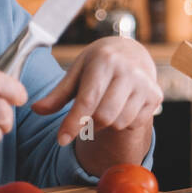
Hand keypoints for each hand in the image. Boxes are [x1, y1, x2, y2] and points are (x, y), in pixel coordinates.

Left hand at [30, 37, 161, 145]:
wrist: (131, 52)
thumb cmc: (98, 64)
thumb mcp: (76, 72)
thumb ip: (57, 94)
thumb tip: (36, 109)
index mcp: (104, 60)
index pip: (87, 100)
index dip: (73, 123)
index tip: (61, 140)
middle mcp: (128, 70)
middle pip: (105, 116)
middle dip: (90, 125)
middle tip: (84, 121)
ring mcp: (145, 83)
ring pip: (119, 122)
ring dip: (106, 124)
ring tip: (103, 108)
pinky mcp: (155, 95)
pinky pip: (134, 123)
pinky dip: (122, 122)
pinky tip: (120, 107)